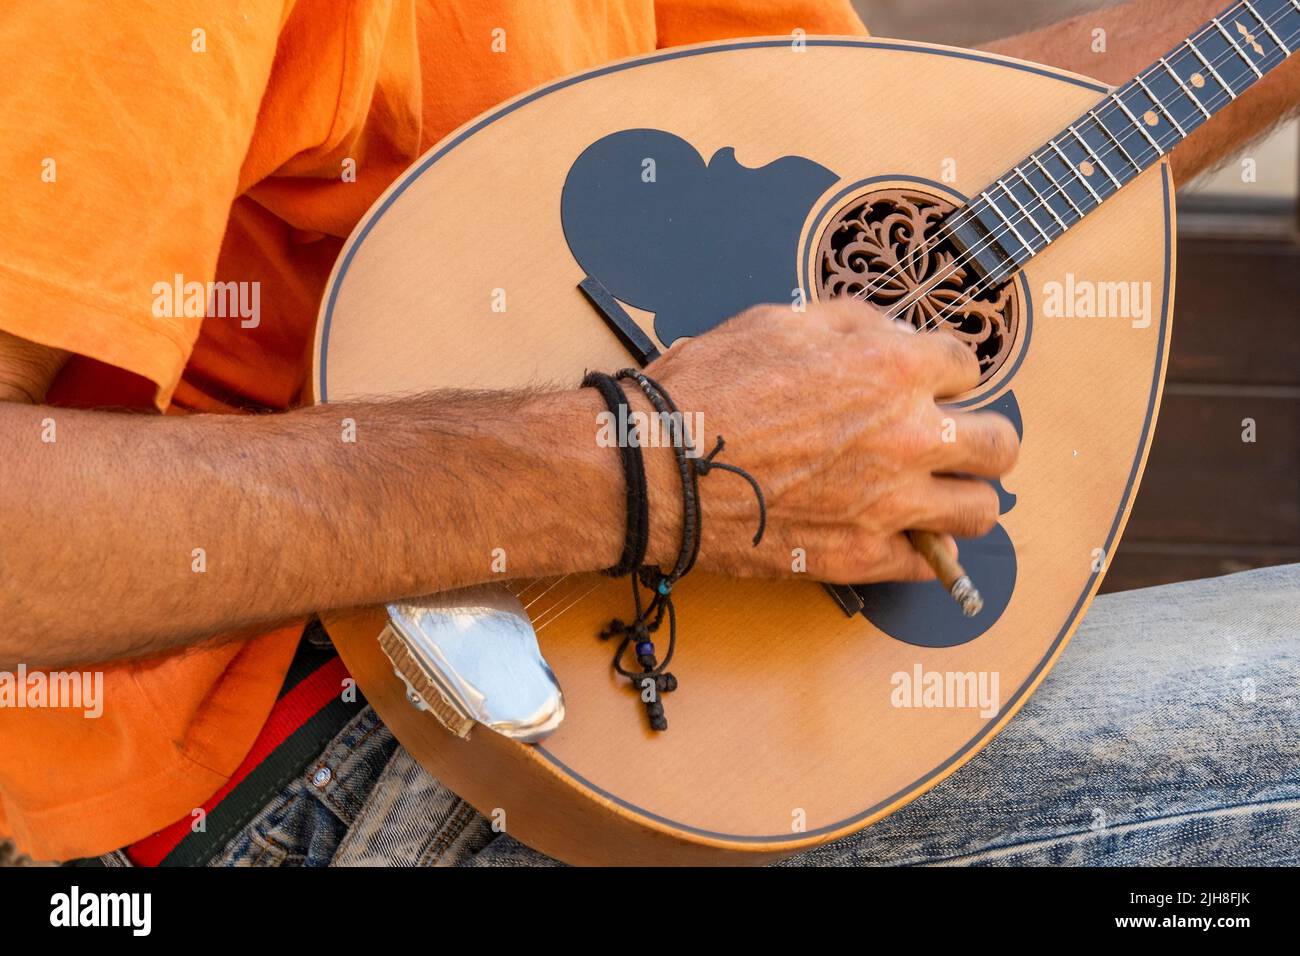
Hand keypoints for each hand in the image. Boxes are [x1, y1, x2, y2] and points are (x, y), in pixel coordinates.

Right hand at [639, 298, 1019, 583]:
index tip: (929, 386)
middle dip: (981, 437)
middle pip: (1000, 444)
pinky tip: (902, 536)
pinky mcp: (862, 556)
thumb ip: (854, 323)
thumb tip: (891, 335)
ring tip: (936, 494)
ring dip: (964, 498)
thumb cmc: (707, 389)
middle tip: (950, 441)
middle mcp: (907, 435)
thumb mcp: (780, 321)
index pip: (968, 367)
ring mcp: (890, 502)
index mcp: (892, 367)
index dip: (946, 375)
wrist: (655, 466)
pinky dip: (924, 552)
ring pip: (981, 509)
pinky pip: (929, 564)